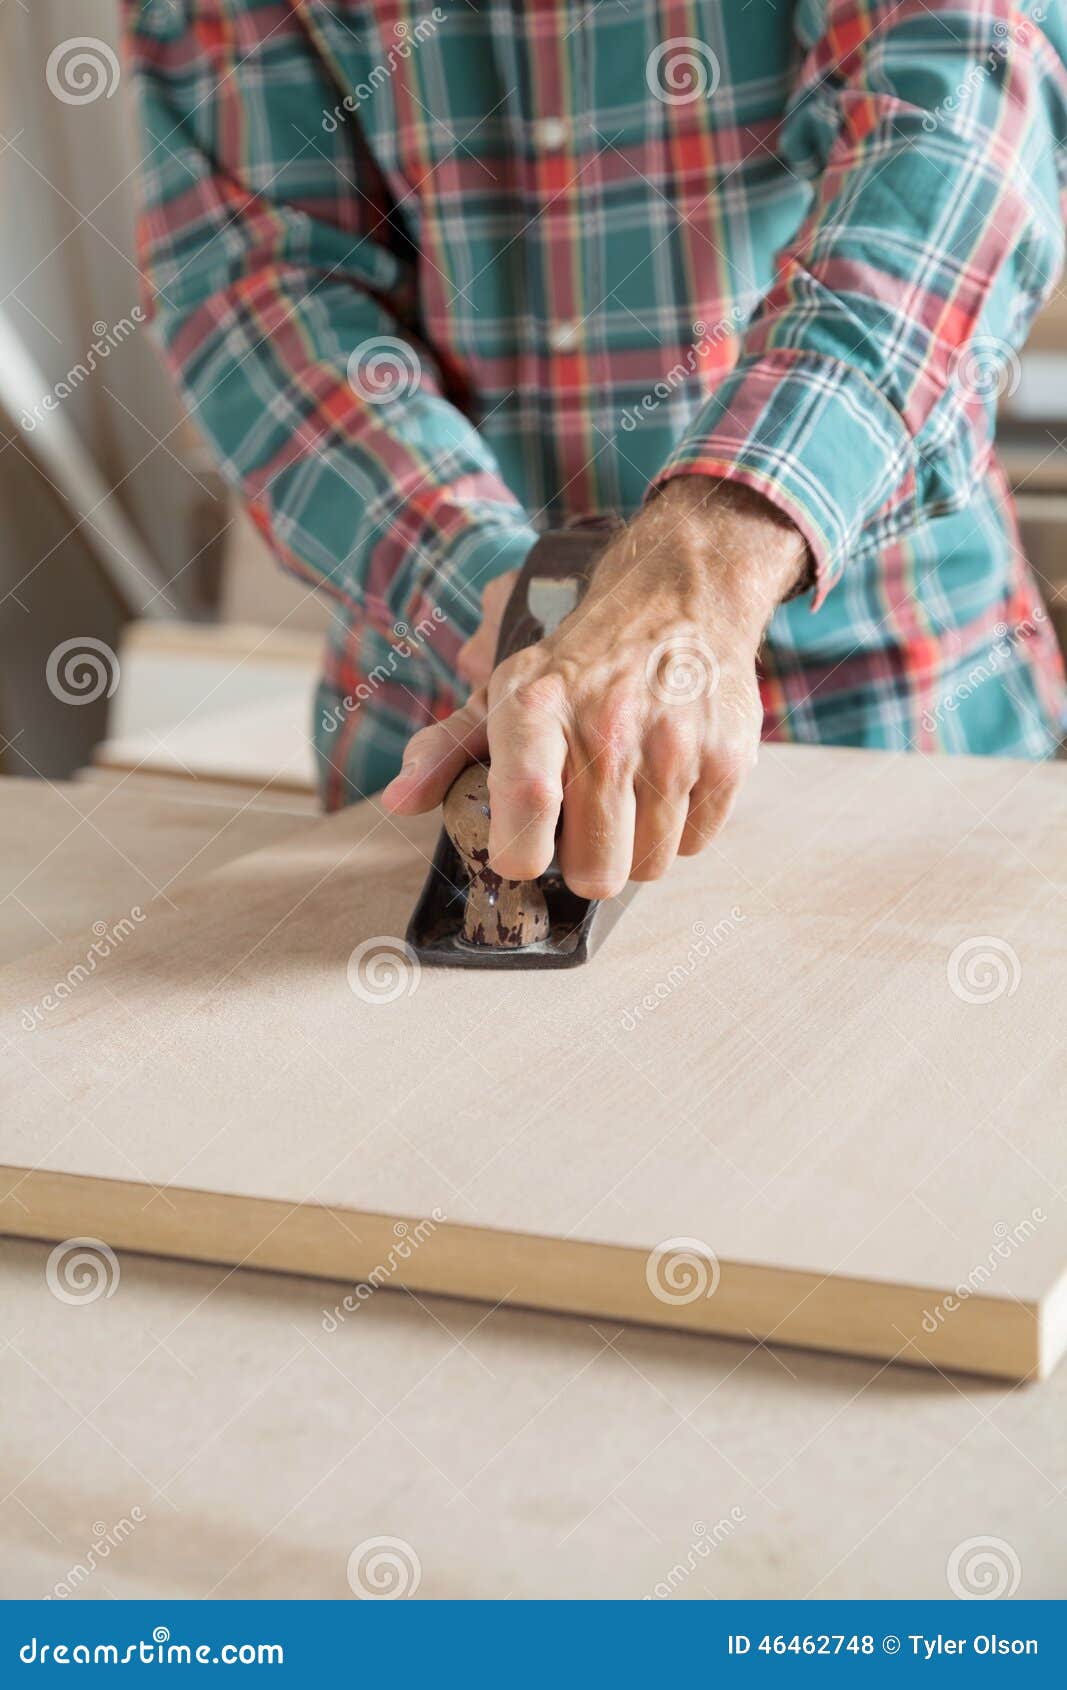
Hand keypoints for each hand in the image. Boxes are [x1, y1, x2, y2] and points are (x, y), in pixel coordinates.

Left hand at [382, 478, 806, 894]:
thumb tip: (399, 801)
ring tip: (627, 796)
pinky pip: (695, 846)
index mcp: (537, 711)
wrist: (679, 597)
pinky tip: (667, 783)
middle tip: (584, 820)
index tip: (521, 852)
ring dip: (634, 847)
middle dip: (584, 861)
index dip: (519, 855)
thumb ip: (449, 750)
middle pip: (594, 871)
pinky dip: (679, 829)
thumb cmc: (581, 660)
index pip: (525, 810)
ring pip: (647, 867)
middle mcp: (608, 729)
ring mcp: (674, 746)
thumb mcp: (506, 689)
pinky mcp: (726, 759)